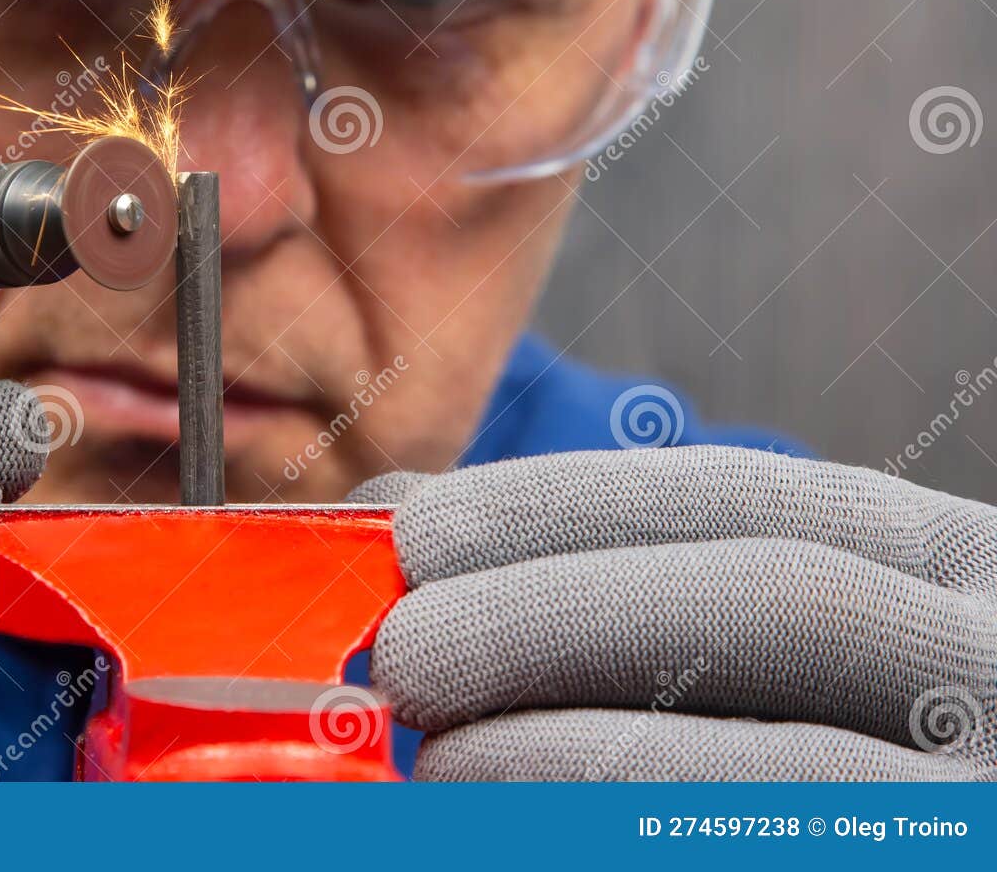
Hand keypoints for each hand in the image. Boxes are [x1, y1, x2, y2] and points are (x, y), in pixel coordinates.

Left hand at [356, 446, 995, 779]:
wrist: (899, 836)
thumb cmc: (820, 754)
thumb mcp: (768, 649)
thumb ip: (622, 587)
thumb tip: (407, 524)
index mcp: (952, 579)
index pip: (759, 507)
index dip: (572, 508)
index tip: (419, 533)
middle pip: (774, 605)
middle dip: (561, 616)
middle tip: (406, 655)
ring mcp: (987, 810)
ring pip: (788, 772)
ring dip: (582, 758)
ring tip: (443, 767)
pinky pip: (774, 860)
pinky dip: (625, 841)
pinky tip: (522, 837)